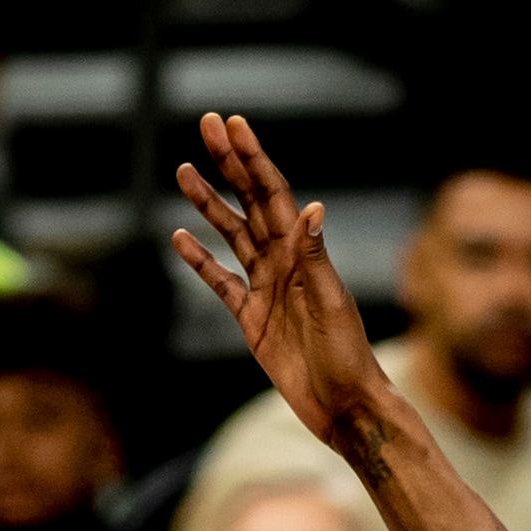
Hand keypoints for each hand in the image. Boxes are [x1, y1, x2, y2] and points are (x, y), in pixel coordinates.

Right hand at [173, 115, 391, 456]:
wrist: (344, 406)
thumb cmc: (348, 356)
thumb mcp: (332, 303)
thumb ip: (316, 257)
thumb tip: (311, 209)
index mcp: (303, 252)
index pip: (273, 194)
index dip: (253, 158)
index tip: (234, 124)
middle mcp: (284, 262)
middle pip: (250, 202)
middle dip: (228, 164)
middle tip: (206, 125)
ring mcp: (266, 289)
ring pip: (232, 235)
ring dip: (209, 204)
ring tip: (184, 172)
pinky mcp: (252, 320)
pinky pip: (222, 282)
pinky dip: (201, 261)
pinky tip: (181, 238)